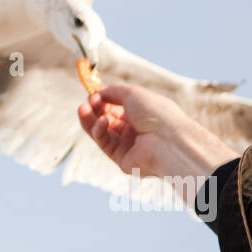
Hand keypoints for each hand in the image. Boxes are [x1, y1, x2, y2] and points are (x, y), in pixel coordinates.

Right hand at [77, 83, 237, 181]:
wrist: (168, 140)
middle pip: (106, 119)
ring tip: (83, 109)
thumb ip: (113, 91)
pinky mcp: (122, 159)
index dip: (102, 101)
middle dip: (93, 110)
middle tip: (86, 102)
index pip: (116, 107)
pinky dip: (99, 131)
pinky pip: (105, 144)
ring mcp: (128, 145)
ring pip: (101, 132)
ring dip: (90, 120)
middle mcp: (134, 130)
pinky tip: (101, 121)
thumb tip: (99, 92)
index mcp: (141, 114)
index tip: (92, 94)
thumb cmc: (156, 113)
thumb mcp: (133, 93)